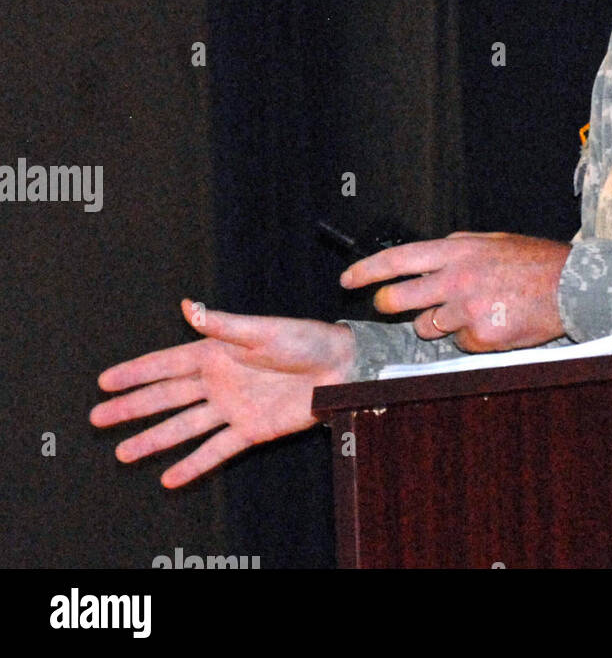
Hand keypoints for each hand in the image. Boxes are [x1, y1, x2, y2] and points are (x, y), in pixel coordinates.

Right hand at [90, 298, 356, 487]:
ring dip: (154, 439)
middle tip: (98, 417)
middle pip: (166, 397)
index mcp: (218, 352)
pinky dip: (193, 463)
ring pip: (183, 426)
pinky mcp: (250, 430)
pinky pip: (216, 450)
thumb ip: (224, 324)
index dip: (136, 372)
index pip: (167, 364)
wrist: (341, 368)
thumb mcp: (264, 329)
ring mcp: (232, 407)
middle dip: (132, 407)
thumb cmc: (307, 340)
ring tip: (123, 452)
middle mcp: (219, 381)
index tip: (105, 380)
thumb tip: (189, 306)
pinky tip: (170, 477)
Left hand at [341, 231, 570, 352]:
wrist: (572, 287)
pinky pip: (459, 344)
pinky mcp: (481, 336)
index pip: (398, 259)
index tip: (349, 280)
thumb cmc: (534, 262)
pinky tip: (493, 322)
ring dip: (439, 323)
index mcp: (457, 251)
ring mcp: (467, 310)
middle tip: (392, 305)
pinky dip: (469, 338)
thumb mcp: (492, 241)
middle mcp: (456, 279)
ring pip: (428, 326)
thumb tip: (429, 255)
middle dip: (389, 305)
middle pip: (399, 299)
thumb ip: (457, 248)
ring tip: (472, 309)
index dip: (367, 271)